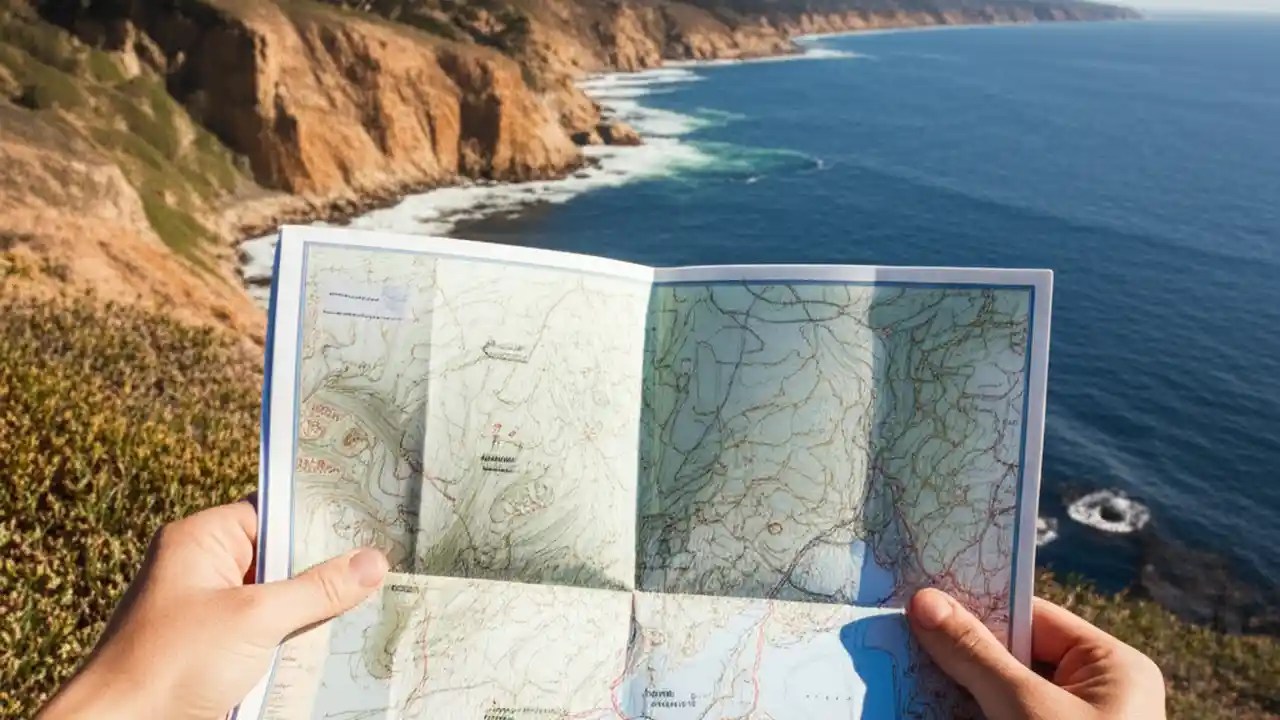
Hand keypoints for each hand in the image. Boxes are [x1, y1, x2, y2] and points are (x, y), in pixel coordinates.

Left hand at [39, 499, 388, 719]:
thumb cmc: (172, 663)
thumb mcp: (255, 619)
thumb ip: (316, 589)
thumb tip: (373, 562)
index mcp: (201, 541)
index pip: (272, 512)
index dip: (319, 517)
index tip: (370, 519)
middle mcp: (204, 568)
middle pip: (280, 557)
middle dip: (325, 567)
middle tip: (385, 564)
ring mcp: (209, 611)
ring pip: (278, 598)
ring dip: (314, 607)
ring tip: (374, 599)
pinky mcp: (215, 649)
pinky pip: (267, 632)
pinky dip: (296, 638)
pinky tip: (336, 640)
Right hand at [908, 588, 1165, 719]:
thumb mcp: (1023, 707)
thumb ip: (974, 653)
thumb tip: (925, 602)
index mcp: (1112, 667)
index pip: (1032, 616)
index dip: (977, 604)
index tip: (920, 595)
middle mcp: (1095, 695)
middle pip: (1012, 655)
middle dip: (957, 648)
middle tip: (900, 631)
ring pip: (997, 693)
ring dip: (952, 686)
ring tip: (899, 665)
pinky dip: (962, 714)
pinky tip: (919, 704)